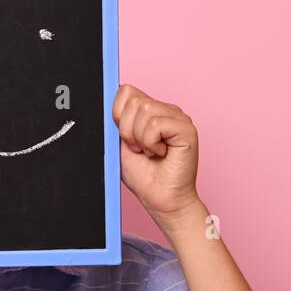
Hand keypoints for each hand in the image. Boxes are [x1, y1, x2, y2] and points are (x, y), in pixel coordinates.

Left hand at [111, 84, 202, 226]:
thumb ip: (116, 121)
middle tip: (139, 148)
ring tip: (150, 152)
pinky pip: (155, 125)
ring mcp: (178, 117)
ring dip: (140, 138)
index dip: (119, 115)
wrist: (161, 199)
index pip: (126, 91)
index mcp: (150, 111)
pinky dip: (150, 143)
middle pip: (134, 100)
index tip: (125, 138)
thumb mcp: (120, 144)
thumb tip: (103, 98)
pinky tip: (160, 153)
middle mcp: (166, 110)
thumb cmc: (143, 175)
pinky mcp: (187, 129)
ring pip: (144, 110)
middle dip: (127, 130)